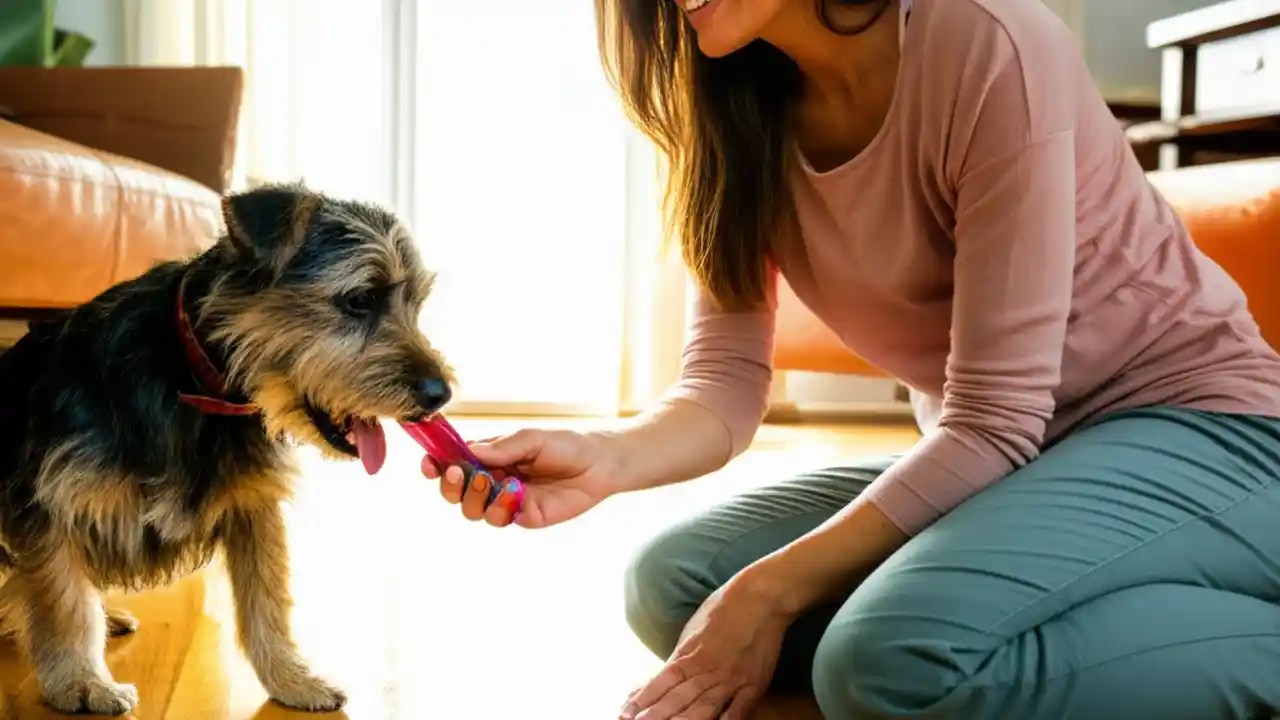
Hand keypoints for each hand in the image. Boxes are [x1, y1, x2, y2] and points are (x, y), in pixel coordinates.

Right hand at [422, 428, 618, 528]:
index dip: (437, 464)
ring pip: (473, 510)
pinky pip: (501, 518)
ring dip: (474, 497)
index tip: (429, 462)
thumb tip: (470, 453)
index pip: (454, 462)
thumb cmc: (565, 445)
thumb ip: (502, 447)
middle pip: (456, 492)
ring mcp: (507, 501)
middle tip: (459, 473)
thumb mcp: (531, 438)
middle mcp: (493, 480)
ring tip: (490, 481)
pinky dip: (502, 506)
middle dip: (451, 485)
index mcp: (490, 457)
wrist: (599, 464)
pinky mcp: (524, 517)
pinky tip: (516, 492)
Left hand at [620, 568, 792, 719]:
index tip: (625, 714)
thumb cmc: (723, 609)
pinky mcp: (753, 685)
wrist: (761, 597)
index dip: (642, 700)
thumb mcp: (692, 631)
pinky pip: (737, 711)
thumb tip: (654, 681)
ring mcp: (731, 679)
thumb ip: (678, 660)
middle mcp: (707, 669)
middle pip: (677, 700)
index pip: (660, 683)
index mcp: (689, 654)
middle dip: (655, 716)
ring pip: (703, 709)